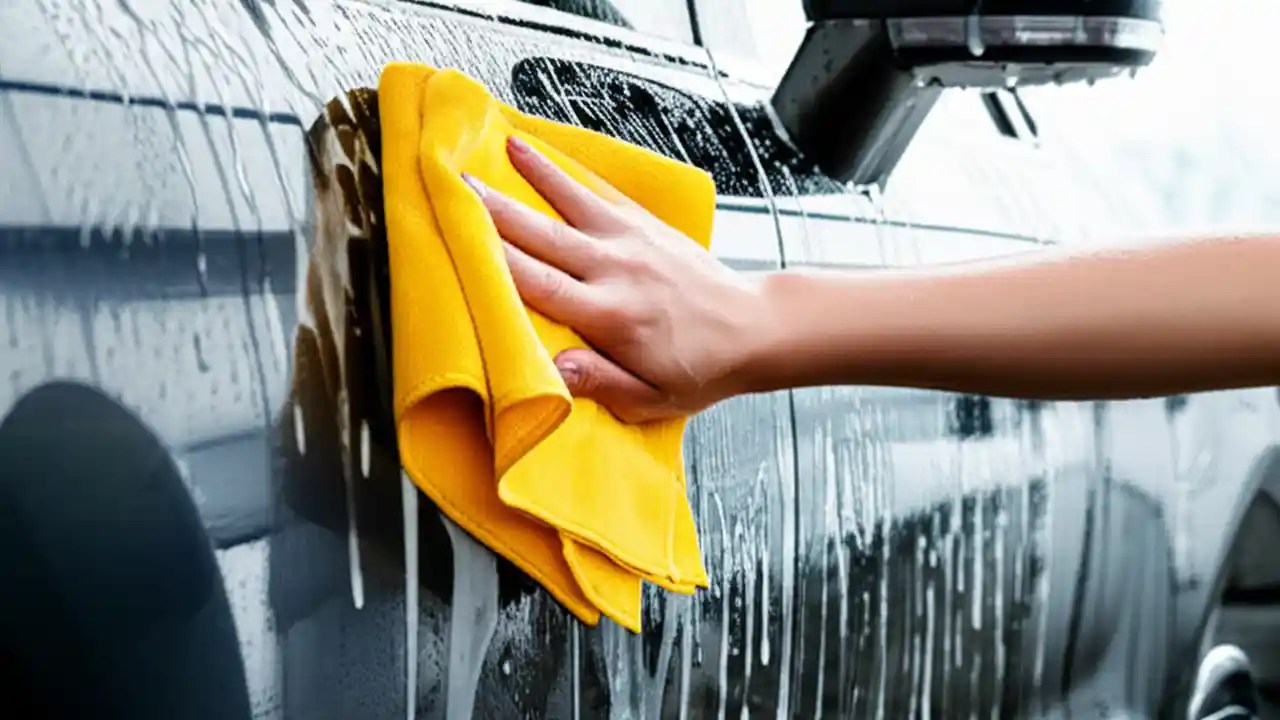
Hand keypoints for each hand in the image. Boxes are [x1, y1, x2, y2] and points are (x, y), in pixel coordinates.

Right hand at [464, 137, 767, 421]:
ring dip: (534, 175)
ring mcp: (633, 242)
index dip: (495, 260)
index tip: (459, 237)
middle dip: (496, 209)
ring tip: (502, 148)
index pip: (539, 284)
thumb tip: (553, 370)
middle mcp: (617, 270)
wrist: (753, 328)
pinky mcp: (646, 226)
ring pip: (572, 202)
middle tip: (457, 184)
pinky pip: (602, 194)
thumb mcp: (652, 398)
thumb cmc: (699, 369)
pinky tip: (546, 158)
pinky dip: (570, 175)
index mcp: (610, 315)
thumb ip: (601, 383)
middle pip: (543, 235)